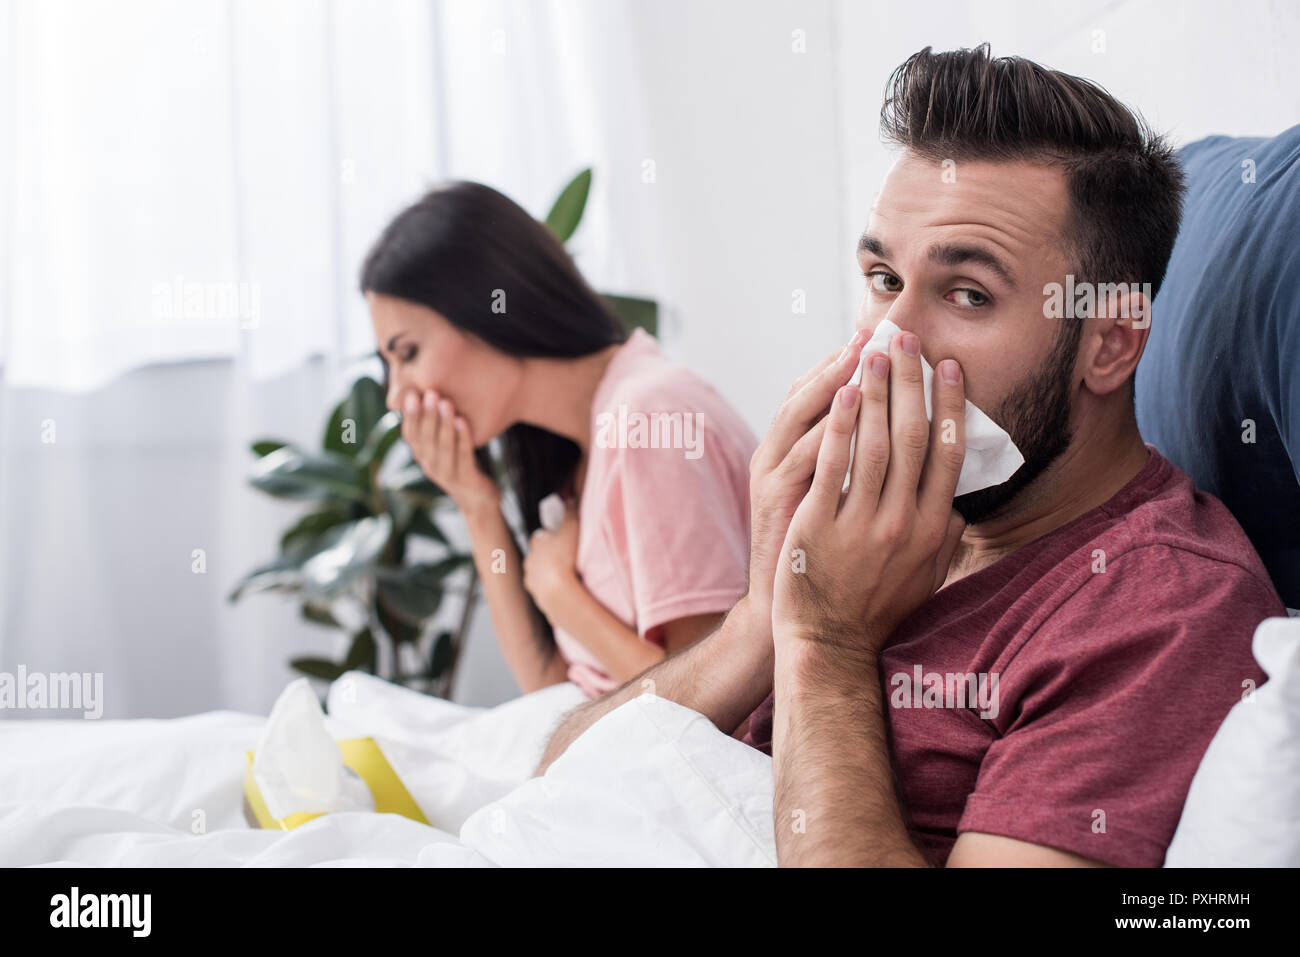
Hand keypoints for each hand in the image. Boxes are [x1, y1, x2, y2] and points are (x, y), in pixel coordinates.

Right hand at [400, 389, 499, 518]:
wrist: (479, 498)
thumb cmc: (459, 463)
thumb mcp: (443, 446)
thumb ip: (433, 427)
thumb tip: (423, 393)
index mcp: (422, 456)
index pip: (410, 435)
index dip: (410, 416)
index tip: (411, 394)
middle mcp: (430, 466)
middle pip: (425, 439)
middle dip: (427, 415)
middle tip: (430, 393)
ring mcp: (447, 475)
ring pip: (443, 447)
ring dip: (444, 424)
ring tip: (446, 402)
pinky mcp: (466, 479)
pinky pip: (464, 456)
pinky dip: (462, 438)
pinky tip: (463, 421)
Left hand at [523, 505, 579, 620]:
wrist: (559, 592)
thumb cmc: (564, 557)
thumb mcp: (572, 527)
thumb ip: (571, 513)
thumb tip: (570, 499)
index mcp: (536, 543)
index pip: (540, 537)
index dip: (551, 537)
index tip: (561, 538)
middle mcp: (530, 562)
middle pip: (538, 557)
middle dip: (548, 557)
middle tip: (564, 559)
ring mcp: (532, 583)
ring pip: (539, 576)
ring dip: (548, 575)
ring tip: (567, 578)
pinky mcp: (539, 600)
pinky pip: (544, 593)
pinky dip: (551, 591)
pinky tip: (565, 592)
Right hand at [746, 328, 869, 610]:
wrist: (792, 618)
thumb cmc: (817, 565)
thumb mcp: (826, 509)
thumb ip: (849, 473)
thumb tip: (894, 440)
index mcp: (788, 453)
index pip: (818, 392)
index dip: (849, 361)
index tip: (881, 333)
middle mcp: (775, 456)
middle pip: (809, 392)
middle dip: (846, 359)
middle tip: (878, 327)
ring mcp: (775, 477)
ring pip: (804, 414)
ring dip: (839, 379)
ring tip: (868, 350)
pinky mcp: (780, 502)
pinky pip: (811, 456)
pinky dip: (832, 426)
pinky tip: (854, 400)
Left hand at [771, 330, 967, 666]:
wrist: (829, 643)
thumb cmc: (878, 607)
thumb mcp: (927, 575)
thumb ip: (947, 536)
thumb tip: (960, 500)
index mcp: (934, 530)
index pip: (948, 453)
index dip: (950, 405)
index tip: (949, 368)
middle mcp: (904, 524)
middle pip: (913, 437)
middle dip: (912, 382)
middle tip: (908, 340)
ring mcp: (862, 524)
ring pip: (875, 443)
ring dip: (877, 391)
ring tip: (874, 352)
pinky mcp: (820, 525)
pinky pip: (833, 465)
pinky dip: (840, 424)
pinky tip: (842, 391)